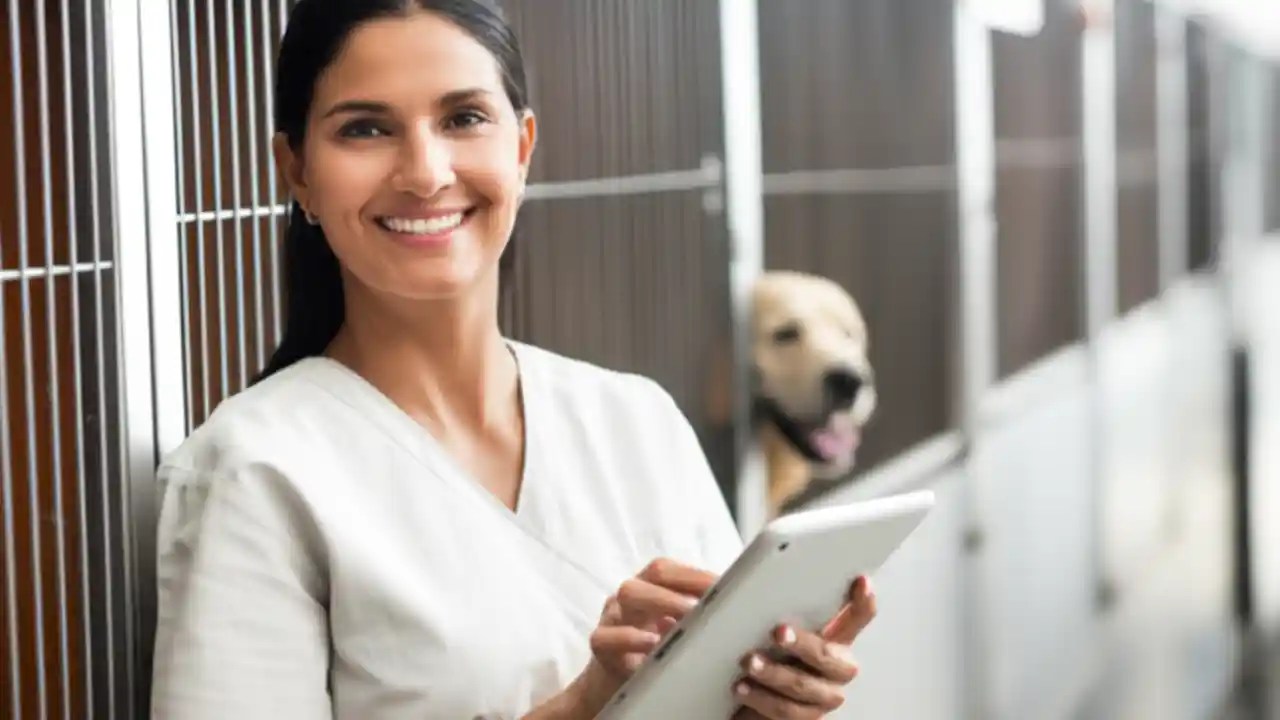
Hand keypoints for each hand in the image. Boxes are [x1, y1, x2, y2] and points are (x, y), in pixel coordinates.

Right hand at [572, 558, 718, 716]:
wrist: (616, 682)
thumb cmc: (656, 649)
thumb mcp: (677, 628)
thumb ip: (698, 613)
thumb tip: (738, 606)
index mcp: (651, 585)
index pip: (669, 569)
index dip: (696, 576)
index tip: (727, 588)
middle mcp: (632, 594)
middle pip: (652, 574)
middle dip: (679, 589)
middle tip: (702, 607)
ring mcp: (613, 616)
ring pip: (627, 595)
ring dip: (659, 604)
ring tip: (681, 622)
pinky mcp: (600, 644)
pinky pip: (607, 636)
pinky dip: (630, 638)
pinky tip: (652, 646)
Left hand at [731, 575, 876, 719]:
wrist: (758, 698)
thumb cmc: (771, 654)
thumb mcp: (778, 627)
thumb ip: (777, 607)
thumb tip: (746, 580)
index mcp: (837, 639)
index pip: (859, 616)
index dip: (862, 600)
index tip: (860, 581)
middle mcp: (837, 668)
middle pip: (827, 655)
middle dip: (802, 644)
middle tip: (778, 632)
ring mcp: (823, 696)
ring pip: (803, 685)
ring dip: (774, 673)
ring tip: (750, 662)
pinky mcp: (805, 718)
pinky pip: (784, 709)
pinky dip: (761, 697)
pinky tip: (742, 686)